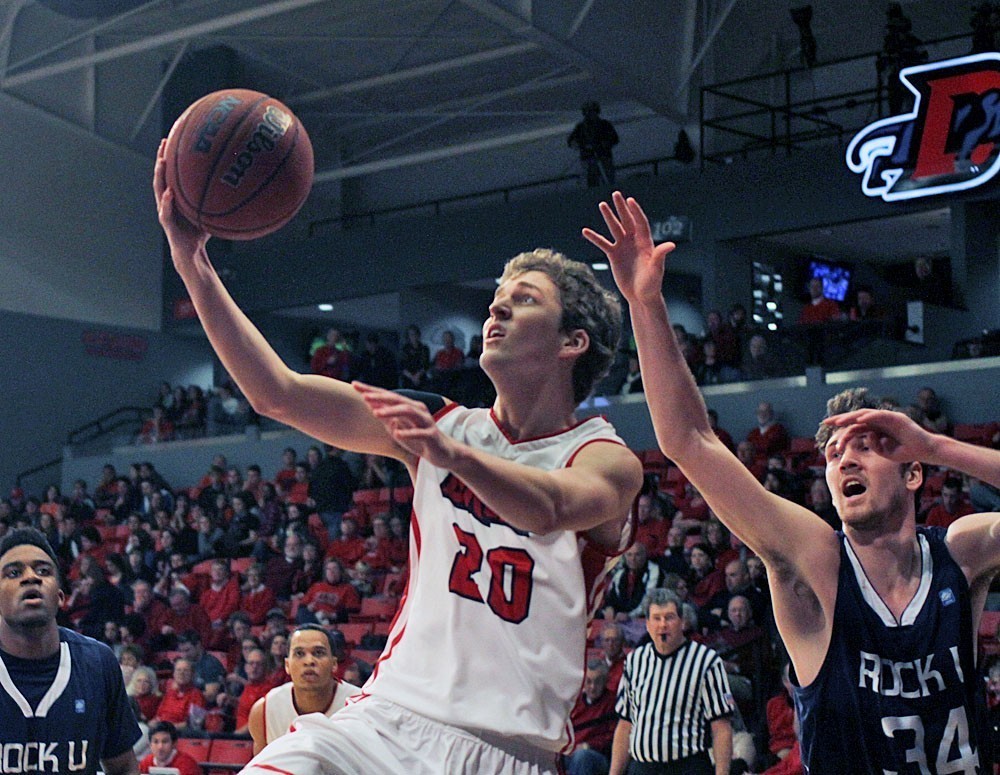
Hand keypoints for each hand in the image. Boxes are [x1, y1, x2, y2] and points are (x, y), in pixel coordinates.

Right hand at [152, 138, 210, 264]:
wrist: (192, 252)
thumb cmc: (200, 231)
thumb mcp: (210, 211)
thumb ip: (218, 200)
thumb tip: (237, 187)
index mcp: (175, 196)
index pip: (171, 173)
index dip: (171, 156)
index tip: (174, 138)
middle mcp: (167, 201)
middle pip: (161, 176)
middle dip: (162, 158)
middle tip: (165, 141)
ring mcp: (164, 211)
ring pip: (159, 190)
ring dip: (160, 175)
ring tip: (162, 162)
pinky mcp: (167, 224)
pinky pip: (166, 211)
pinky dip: (168, 202)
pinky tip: (170, 193)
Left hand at [353, 382, 456, 467]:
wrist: (444, 453)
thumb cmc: (419, 441)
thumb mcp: (399, 429)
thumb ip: (387, 418)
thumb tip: (371, 406)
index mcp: (409, 406)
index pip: (388, 396)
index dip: (371, 390)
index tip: (354, 385)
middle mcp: (418, 410)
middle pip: (397, 399)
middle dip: (380, 397)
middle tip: (364, 396)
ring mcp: (426, 421)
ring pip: (409, 412)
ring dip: (392, 412)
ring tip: (376, 413)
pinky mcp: (432, 436)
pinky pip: (419, 433)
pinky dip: (408, 433)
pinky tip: (396, 434)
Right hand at [581, 191, 675, 305]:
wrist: (641, 296)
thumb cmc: (652, 284)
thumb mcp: (656, 269)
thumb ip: (660, 256)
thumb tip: (670, 245)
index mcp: (645, 242)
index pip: (640, 223)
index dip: (635, 212)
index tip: (630, 200)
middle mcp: (634, 242)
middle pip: (627, 221)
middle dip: (622, 208)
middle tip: (616, 194)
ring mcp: (623, 248)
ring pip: (615, 228)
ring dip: (609, 217)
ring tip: (602, 204)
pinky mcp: (614, 256)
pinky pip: (603, 244)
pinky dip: (595, 237)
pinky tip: (585, 231)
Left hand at [822, 408, 938, 462]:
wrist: (924, 451)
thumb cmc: (905, 452)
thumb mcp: (885, 452)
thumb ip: (874, 445)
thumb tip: (867, 436)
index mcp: (876, 429)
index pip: (855, 426)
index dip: (842, 428)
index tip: (829, 431)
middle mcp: (880, 421)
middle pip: (857, 418)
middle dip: (841, 419)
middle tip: (826, 422)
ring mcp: (888, 418)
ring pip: (865, 415)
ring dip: (851, 418)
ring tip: (838, 421)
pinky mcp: (896, 418)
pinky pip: (880, 416)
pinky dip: (869, 417)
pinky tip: (858, 421)